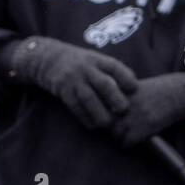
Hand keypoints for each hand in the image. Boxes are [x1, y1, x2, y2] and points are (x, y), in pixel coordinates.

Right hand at [8, 36, 136, 129]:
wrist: (49, 59)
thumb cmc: (81, 63)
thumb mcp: (95, 60)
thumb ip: (111, 71)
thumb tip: (134, 87)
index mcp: (97, 59)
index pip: (114, 67)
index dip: (126, 77)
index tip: (135, 88)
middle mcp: (86, 68)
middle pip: (103, 83)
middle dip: (115, 97)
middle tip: (124, 110)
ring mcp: (73, 79)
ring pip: (88, 98)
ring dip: (99, 112)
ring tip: (108, 123)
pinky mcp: (62, 90)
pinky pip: (74, 106)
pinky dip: (84, 117)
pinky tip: (93, 125)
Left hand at [110, 72, 184, 146]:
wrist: (178, 94)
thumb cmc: (159, 91)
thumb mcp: (137, 88)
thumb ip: (121, 97)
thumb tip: (105, 112)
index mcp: (121, 93)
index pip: (102, 109)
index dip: (107, 115)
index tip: (113, 116)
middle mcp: (124, 105)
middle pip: (106, 123)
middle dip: (112, 126)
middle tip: (123, 126)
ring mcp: (132, 117)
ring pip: (114, 134)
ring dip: (121, 136)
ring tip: (131, 132)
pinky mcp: (141, 128)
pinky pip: (126, 142)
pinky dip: (130, 142)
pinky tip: (139, 135)